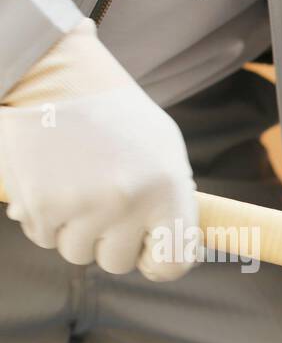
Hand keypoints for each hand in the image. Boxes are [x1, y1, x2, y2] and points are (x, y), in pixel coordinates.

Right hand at [0, 19, 197, 280]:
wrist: (55, 77)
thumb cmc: (116, 115)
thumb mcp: (165, 149)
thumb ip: (173, 200)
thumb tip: (178, 246)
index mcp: (167, 190)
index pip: (173, 262)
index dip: (160, 265)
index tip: (148, 254)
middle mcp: (129, 203)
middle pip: (119, 262)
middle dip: (110, 242)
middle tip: (104, 208)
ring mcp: (83, 206)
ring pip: (79, 253)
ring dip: (76, 232)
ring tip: (77, 191)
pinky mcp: (42, 204)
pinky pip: (45, 238)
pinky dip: (45, 221)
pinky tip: (51, 187)